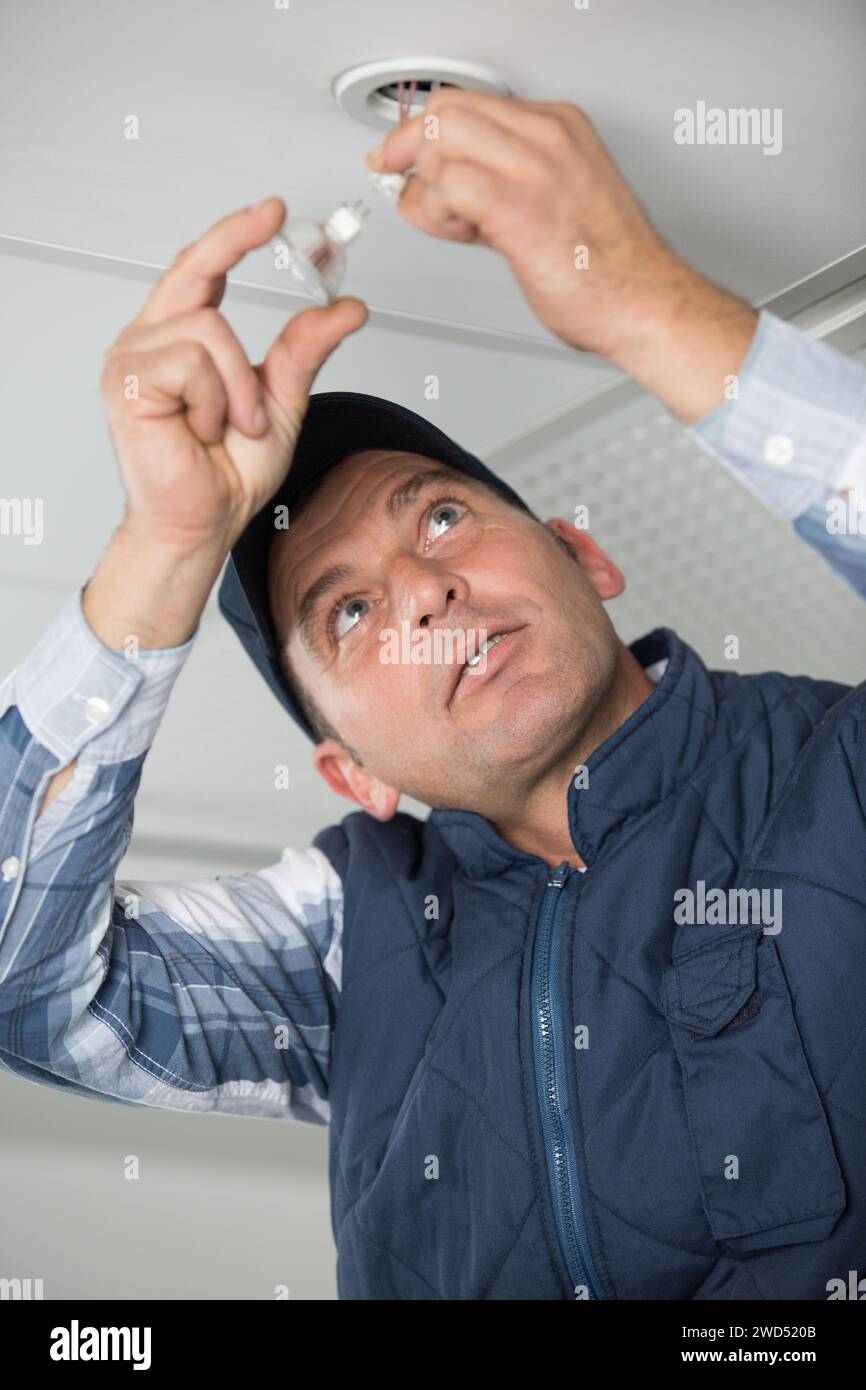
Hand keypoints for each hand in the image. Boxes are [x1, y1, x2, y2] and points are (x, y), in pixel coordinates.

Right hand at [100, 198, 367, 552]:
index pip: (202, 270)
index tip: (274, 211)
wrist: (205, 522)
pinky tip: (202, 430)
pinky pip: (193, 362)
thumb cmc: (229, 472)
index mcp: (179, 338)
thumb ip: (304, 350)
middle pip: (196, 269)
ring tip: (232, 424)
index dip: (234, 235)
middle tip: (275, 217)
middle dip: (237, 241)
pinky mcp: (127, 381)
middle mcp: (149, 338)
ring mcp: (132, 356)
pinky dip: (215, 401)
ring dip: (240, 385)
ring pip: (210, 328)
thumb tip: (346, 306)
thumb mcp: (282, 399)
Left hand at [369, 92, 757, 420]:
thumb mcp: (558, 201)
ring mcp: (534, 169)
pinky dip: (438, 213)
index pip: (469, 103)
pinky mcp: (519, 208)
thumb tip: (446, 192)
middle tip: (404, 185)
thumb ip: (500, 187)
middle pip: (447, 110)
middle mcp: (547, 137)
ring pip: (440, 143)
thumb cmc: (609, 267)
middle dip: (411, 151)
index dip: (427, 134)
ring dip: (429, 189)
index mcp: (560, 127)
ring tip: (456, 225)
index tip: (406, 160)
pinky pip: (449, 187)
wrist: (644, 302)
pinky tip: (464, 235)